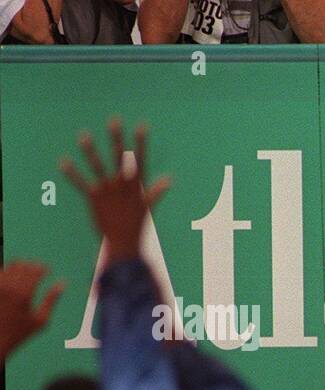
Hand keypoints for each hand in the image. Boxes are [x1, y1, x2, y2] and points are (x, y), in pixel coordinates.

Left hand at [0, 262, 63, 361]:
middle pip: (22, 265)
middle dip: (32, 265)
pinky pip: (1, 272)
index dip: (43, 268)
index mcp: (24, 293)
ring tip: (26, 272)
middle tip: (37, 269)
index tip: (48, 269)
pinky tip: (13, 277)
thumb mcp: (41, 319)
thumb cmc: (19, 332)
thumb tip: (62, 284)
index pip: (35, 271)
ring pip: (10, 265)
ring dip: (20, 266)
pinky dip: (8, 271)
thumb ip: (52, 299)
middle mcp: (8, 286)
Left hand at [61, 119, 169, 265]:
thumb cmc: (136, 225)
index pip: (140, 159)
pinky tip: (63, 161)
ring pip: (98, 167)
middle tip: (114, 120)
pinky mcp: (94, 198)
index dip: (141, 142)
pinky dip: (72, 174)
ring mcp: (108, 191)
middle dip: (117, 138)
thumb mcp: (148, 206)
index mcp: (136, 185)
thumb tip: (169, 179)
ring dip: (90, 151)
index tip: (142, 126)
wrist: (124, 243)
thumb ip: (156, 191)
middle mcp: (122, 185)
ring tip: (83, 135)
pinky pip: (81, 183)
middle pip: (119, 157)